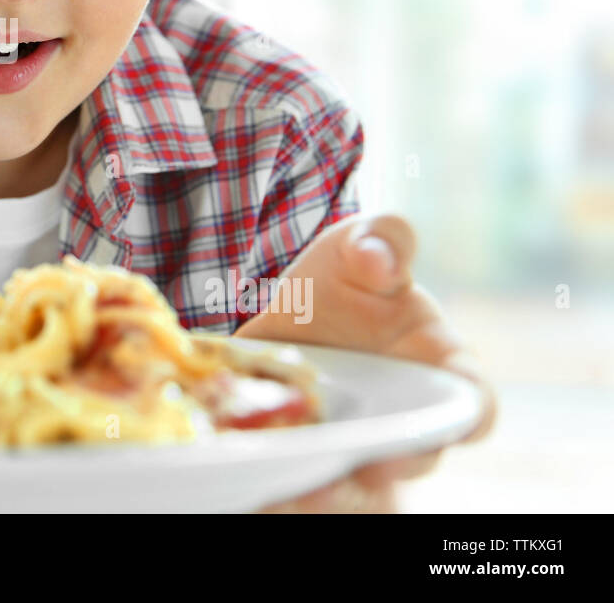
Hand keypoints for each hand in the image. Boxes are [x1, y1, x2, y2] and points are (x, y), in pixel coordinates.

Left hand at [234, 212, 496, 512]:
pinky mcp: (313, 457)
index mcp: (439, 366)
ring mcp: (360, 443)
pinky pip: (308, 490)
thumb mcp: (357, 244)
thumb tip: (379, 258)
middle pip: (416, 457)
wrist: (289, 312)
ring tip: (305, 493)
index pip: (474, 401)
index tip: (459, 423)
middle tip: (371, 469)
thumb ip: (383, 238)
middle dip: (397, 466)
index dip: (473, 415)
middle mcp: (404, 416)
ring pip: (361, 487)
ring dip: (338, 494)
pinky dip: (288, 497)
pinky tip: (261, 494)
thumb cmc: (345, 280)